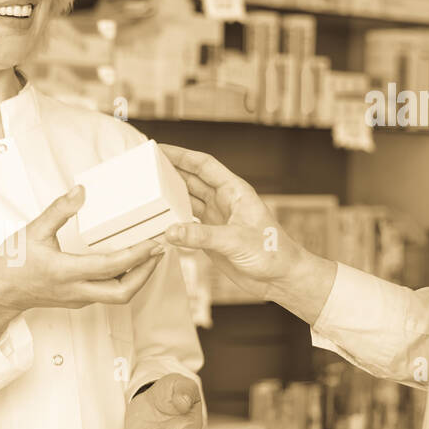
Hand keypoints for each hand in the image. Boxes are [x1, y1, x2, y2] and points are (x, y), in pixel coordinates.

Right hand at [0, 185, 164, 338]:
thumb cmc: (12, 263)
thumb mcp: (33, 231)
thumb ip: (59, 211)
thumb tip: (81, 192)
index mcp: (66, 272)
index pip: (111, 267)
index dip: (137, 256)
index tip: (154, 243)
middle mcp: (76, 290)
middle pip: (123, 293)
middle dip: (147, 273)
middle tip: (159, 252)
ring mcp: (78, 298)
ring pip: (118, 296)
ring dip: (138, 278)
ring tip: (148, 256)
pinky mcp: (77, 300)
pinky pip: (108, 293)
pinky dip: (123, 279)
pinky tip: (127, 263)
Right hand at [157, 145, 335, 323]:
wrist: (282, 279)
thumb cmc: (273, 252)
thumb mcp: (236, 241)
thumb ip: (201, 236)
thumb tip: (171, 230)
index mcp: (234, 192)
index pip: (204, 165)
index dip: (182, 155)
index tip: (160, 149)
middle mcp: (224, 202)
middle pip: (192, 180)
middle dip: (170, 173)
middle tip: (146, 168)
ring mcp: (217, 220)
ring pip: (188, 201)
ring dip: (170, 197)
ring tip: (147, 192)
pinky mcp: (212, 238)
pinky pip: (188, 225)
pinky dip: (173, 222)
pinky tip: (159, 222)